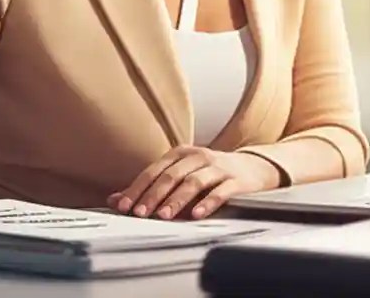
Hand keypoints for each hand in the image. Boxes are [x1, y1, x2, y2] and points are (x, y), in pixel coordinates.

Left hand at [107, 146, 280, 220]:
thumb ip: (150, 188)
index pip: (153, 171)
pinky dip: (207, 203)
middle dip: (153, 196)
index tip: (124, 206)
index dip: (137, 188)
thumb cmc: (211, 174)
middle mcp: (197, 156)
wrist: (254, 168)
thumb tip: (116, 200)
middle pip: (170, 176)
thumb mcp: (180, 175)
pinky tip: (197, 215)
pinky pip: (220, 191)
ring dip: (176, 200)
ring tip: (164, 215)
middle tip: (140, 213)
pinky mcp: (236, 181)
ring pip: (193, 182)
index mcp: (180, 154)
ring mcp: (217, 167)